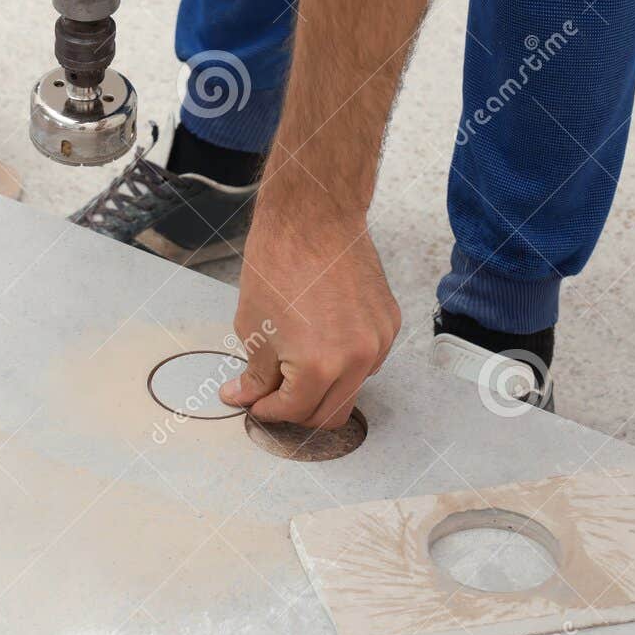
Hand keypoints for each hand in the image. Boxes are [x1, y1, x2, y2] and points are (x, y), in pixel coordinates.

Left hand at [219, 207, 400, 427]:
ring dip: (323, 388)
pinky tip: (319, 339)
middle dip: (298, 412)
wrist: (312, 218)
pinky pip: (367, 362)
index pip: (295, 411)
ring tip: (294, 362)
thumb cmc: (277, 265)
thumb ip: (255, 376)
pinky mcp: (389, 323)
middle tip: (272, 395)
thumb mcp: (252, 328)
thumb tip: (245, 398)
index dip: (268, 411)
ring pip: (352, 390)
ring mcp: (379, 341)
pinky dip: (343, 363)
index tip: (255, 402)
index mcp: (319, 366)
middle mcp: (358, 360)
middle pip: (331, 415)